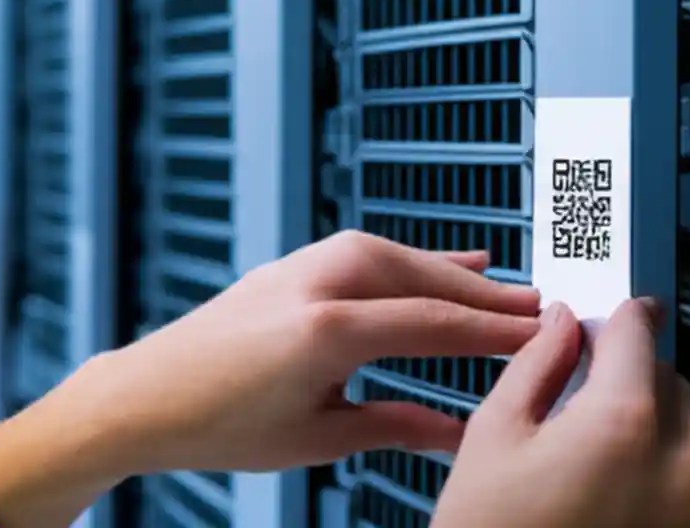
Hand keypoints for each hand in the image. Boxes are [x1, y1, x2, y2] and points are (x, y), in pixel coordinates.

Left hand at [0, 230, 541, 527]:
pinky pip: (369, 252)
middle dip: (485, 293)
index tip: (540, 333)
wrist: (146, 394)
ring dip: (453, 271)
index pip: (432, 322)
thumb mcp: (316, 437)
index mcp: (324, 329)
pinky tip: (449, 260)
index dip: (493, 329)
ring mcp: (301, 265)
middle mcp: (316, 282)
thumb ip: (396, 427)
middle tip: (543, 307)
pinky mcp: (293, 265)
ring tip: (505, 289)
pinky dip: (412, 259)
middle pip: (423, 278)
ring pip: (399, 257)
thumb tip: (459, 432)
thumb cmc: (218, 422)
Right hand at [432, 299, 689, 527]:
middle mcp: (685, 459)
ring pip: (689, 430)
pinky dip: (667, 474)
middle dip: (630, 379)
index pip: (639, 332)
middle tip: (581, 402)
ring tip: (594, 462)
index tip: (615, 313)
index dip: (620, 315)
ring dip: (652, 427)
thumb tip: (562, 322)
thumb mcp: (494, 436)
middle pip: (668, 380)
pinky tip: (616, 498)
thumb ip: (536, 364)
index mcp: (625, 419)